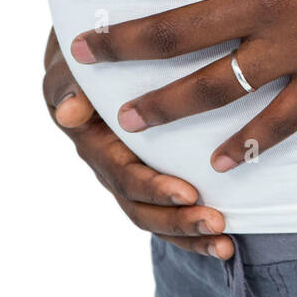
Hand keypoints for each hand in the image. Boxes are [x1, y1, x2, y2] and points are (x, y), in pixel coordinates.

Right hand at [43, 29, 232, 258]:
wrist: (96, 54)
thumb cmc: (89, 52)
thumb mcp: (73, 62)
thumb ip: (69, 85)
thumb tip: (69, 111)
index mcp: (94, 143)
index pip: (123, 175)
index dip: (154, 187)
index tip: (189, 193)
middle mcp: (111, 165)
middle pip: (141, 207)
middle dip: (179, 221)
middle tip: (218, 225)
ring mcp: (132, 173)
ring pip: (157, 217)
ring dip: (189, 233)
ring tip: (225, 245)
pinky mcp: (155, 172)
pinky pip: (172, 210)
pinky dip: (195, 229)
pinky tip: (228, 242)